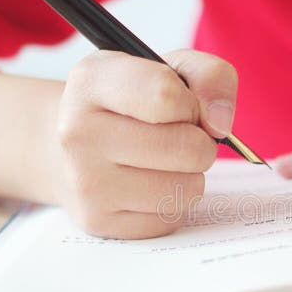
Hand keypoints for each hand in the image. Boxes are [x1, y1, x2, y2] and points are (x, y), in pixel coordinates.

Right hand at [50, 49, 236, 238]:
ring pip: (186, 189)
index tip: (184, 106)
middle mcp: (78, 131)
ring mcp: (85, 181)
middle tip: (179, 137)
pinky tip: (147, 185)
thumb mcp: (171, 70)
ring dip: (189, 176)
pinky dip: (171, 203)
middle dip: (200, 143)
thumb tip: (221, 124)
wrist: (70, 148)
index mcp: (93, 81)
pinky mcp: (98, 220)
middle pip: (187, 148)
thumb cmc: (134, 104)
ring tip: (164, 162)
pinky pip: (170, 218)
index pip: (166, 95)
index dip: (192, 103)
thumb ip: (211, 77)